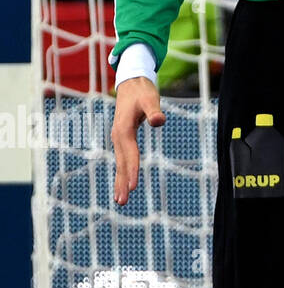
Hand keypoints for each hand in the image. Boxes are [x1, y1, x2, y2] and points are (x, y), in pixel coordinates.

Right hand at [111, 77, 165, 205]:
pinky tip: (124, 185)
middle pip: (122, 163)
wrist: (131, 85)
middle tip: (123, 202)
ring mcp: (118, 139)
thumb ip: (155, 110)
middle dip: (123, 182)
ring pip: (120, 164)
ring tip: (120, 201)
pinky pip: (122, 159)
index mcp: (124, 130)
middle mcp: (118, 137)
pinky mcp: (122, 140)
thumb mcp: (150, 99)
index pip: (130, 154)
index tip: (133, 186)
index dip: (132, 170)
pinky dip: (123, 173)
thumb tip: (160, 121)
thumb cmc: (142, 92)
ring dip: (120, 181)